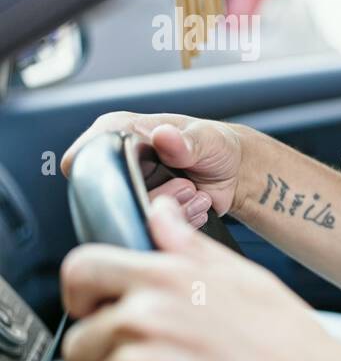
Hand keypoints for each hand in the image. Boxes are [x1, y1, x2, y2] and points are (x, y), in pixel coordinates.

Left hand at [59, 194, 340, 360]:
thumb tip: (159, 212)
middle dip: (113, 354)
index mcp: (163, 278)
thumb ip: (188, 246)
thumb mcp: (245, 278)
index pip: (81, 272)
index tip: (98, 311)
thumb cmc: (291, 346)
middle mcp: (142, 319)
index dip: (85, 295)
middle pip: (82, 339)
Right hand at [61, 111, 245, 228]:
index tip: (140, 178)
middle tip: (187, 185)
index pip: (83, 156)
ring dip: (173, 208)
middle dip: (155, 196)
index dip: (103, 173)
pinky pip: (155, 228)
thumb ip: (185, 141)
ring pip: (135, 215)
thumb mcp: (207, 138)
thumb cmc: (217, 145)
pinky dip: (181, 220)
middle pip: (112, 195)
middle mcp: (120, 162)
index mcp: (120, 132)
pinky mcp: (148, 211)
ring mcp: (133, 189)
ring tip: (195, 191)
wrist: (237, 172)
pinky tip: (198, 205)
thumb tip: (164, 135)